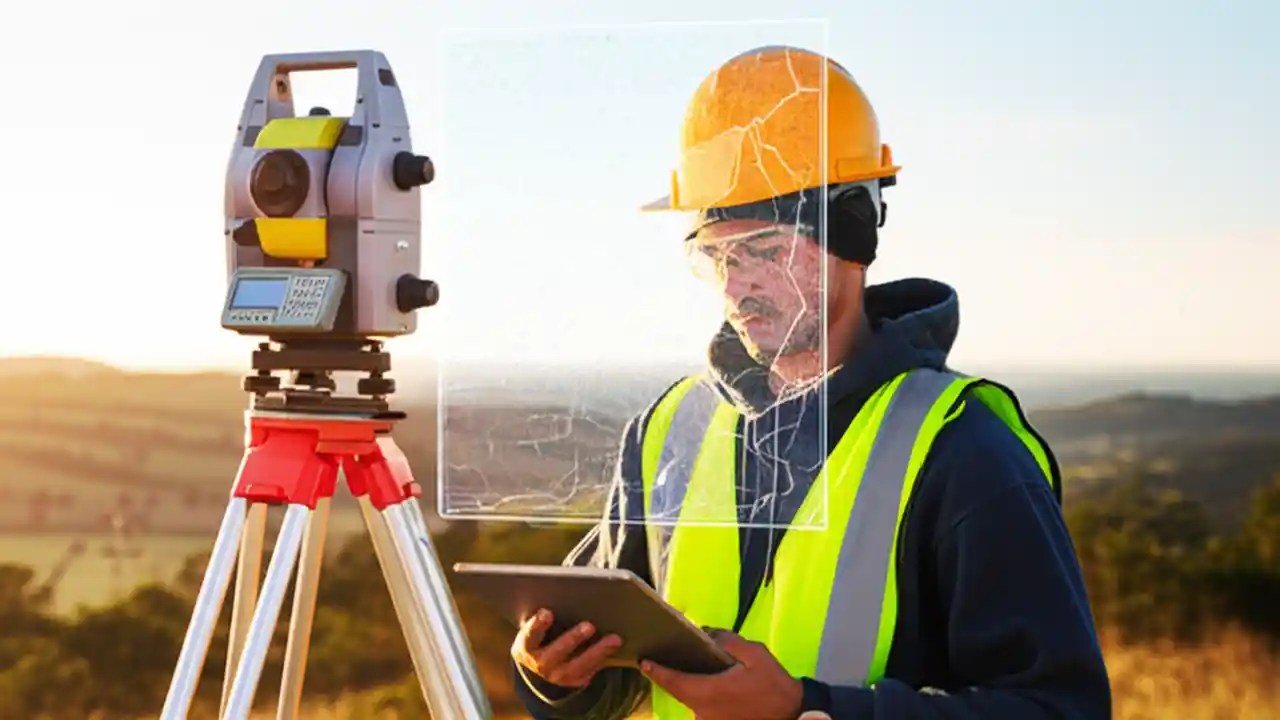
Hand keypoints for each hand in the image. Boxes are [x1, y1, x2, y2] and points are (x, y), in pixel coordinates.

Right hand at [510, 608, 622, 688]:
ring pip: (578, 666)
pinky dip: (603, 659)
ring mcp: (557, 676)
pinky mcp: (574, 681)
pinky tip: (614, 646)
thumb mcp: (536, 626)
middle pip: (556, 653)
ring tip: (614, 639)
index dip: (537, 625)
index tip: (547, 612)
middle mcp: (540, 665)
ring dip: (597, 651)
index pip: (529, 636)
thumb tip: (566, 588)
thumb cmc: (541, 634)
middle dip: (573, 639)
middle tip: (590, 625)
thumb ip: (545, 615)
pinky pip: (590, 672)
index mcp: (525, 647)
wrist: (540, 665)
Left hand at [640, 629, 802, 719]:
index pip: (672, 682)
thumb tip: (709, 634)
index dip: (656, 672)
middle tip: (671, 657)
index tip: (644, 662)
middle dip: (675, 676)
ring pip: (693, 701)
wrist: (792, 715)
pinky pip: (703, 709)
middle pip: (681, 691)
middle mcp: (702, 712)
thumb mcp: (755, 655)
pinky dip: (703, 697)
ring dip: (692, 686)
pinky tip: (712, 684)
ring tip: (700, 669)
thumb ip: (728, 641)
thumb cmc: (773, 685)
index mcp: (707, 693)